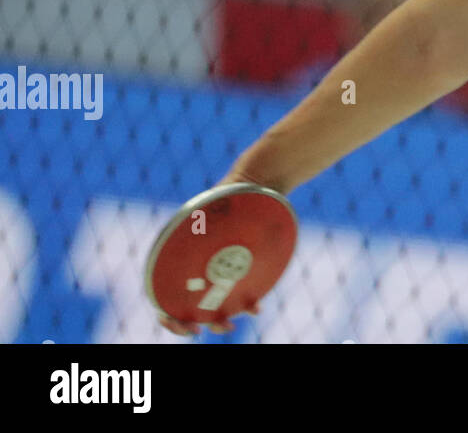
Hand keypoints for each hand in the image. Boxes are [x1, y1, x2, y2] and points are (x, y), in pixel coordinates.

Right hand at [155, 168, 273, 337]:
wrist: (259, 182)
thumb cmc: (228, 193)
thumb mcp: (205, 208)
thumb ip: (194, 225)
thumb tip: (183, 240)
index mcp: (181, 256)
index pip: (164, 295)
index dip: (166, 314)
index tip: (175, 320)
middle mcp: (199, 266)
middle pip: (188, 306)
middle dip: (192, 322)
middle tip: (201, 330)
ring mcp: (222, 268)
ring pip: (214, 305)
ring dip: (219, 320)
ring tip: (231, 323)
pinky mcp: (243, 267)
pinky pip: (241, 292)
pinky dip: (247, 303)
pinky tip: (256, 307)